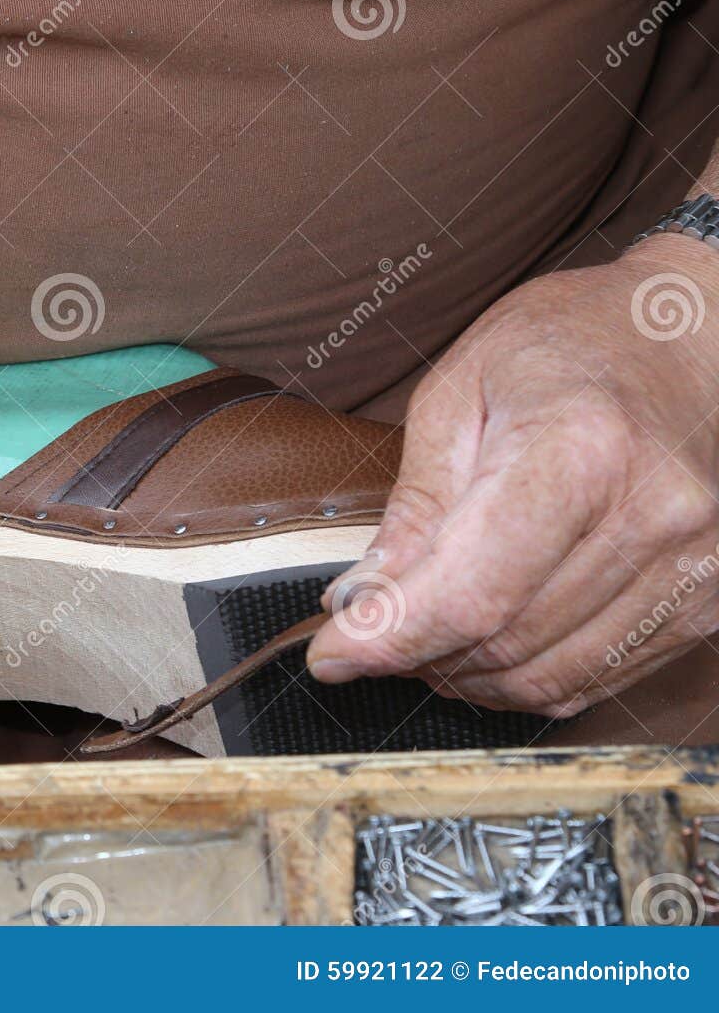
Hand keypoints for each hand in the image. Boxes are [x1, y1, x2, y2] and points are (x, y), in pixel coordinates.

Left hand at [306, 233, 718, 718]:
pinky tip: (485, 638)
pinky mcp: (707, 598)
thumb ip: (417, 503)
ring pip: (547, 677)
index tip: (331, 654)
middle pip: (504, 642)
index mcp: (582, 449)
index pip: (470, 593)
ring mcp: (693, 565)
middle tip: (366, 629)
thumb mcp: (461, 391)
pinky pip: (596, 678)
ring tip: (422, 630)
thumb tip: (364, 599)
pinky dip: (525, 677)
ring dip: (465, 673)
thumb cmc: (571, 342)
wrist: (693, 333)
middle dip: (415, 652)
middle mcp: (651, 516)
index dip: (388, 638)